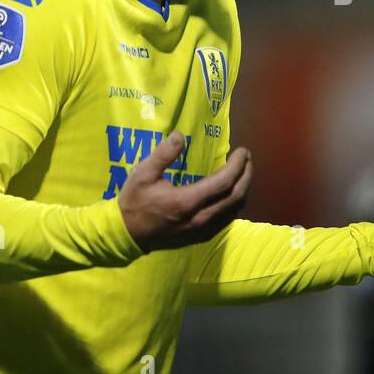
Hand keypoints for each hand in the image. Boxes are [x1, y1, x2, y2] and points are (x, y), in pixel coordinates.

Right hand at [118, 132, 251, 251]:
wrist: (127, 234)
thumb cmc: (134, 201)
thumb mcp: (142, 173)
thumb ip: (162, 154)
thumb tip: (180, 135)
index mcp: (186, 202)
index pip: (224, 182)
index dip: (237, 165)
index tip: (242, 151)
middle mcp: (199, 218)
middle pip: (236, 196)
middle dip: (246, 175)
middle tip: (247, 158)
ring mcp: (202, 230)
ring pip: (234, 210)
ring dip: (243, 189)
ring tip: (243, 172)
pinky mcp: (201, 237)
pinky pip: (227, 220)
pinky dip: (235, 204)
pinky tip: (233, 192)